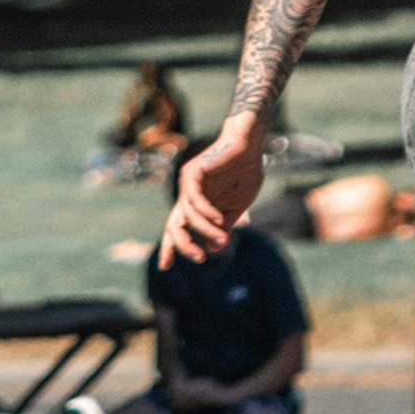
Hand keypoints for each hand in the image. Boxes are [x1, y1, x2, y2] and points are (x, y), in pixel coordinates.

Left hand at [168, 128, 264, 262]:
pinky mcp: (192, 173)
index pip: (177, 228)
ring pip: (189, 215)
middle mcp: (187, 195)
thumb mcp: (237, 207)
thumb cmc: (245, 174)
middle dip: (182, 244)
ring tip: (222, 238)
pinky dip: (206, 212)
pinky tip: (219, 220)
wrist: (250, 146)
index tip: (164, 267)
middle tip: (198, 259)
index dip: (171, 247)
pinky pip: (195, 199)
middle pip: (175, 225)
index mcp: (196, 204)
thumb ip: (223, 227)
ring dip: (205, 229)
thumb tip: (212, 249)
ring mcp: (188, 184)